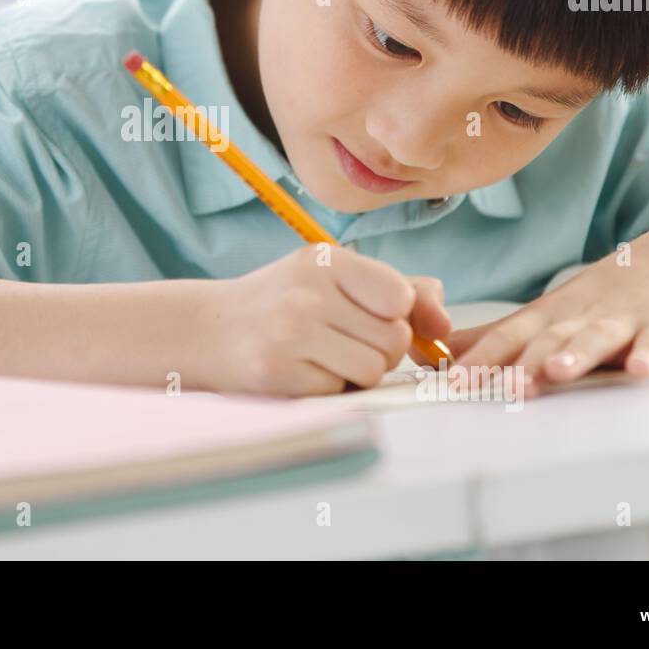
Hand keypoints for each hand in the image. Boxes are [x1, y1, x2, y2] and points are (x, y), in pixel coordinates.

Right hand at [199, 244, 451, 395]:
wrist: (205, 328)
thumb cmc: (281, 302)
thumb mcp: (331, 278)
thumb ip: (396, 289)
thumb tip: (443, 321)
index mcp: (325, 259)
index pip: (400, 296)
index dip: (396, 315)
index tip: (370, 316)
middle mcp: (307, 291)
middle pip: (394, 339)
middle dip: (380, 350)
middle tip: (343, 341)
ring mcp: (289, 331)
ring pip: (373, 369)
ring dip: (357, 372)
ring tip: (323, 356)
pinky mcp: (276, 370)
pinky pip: (338, 390)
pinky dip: (327, 387)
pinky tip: (299, 369)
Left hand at [448, 226, 648, 393]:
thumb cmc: (596, 298)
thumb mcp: (542, 314)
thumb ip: (493, 338)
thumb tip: (437, 356)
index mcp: (546, 317)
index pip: (506, 337)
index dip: (480, 359)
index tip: (454, 381)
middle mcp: (578, 317)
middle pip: (546, 340)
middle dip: (523, 364)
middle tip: (501, 388)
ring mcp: (621, 321)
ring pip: (595, 338)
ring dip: (575, 356)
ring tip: (557, 373)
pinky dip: (648, 355)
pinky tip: (640, 370)